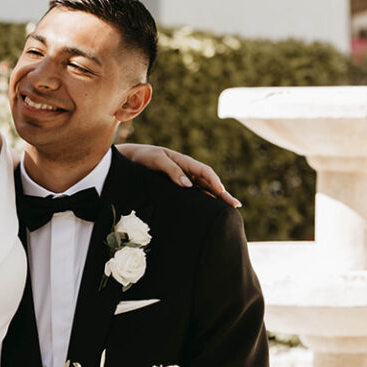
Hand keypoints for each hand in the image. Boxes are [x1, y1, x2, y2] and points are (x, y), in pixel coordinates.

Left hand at [117, 143, 240, 207]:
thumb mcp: (156, 160)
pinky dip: (204, 200)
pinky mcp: (177, 186)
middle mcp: (187, 170)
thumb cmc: (143, 157)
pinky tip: (209, 209)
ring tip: (227, 210)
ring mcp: (183, 178)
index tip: (222, 193)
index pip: (205, 172)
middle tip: (236, 205)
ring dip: (216, 198)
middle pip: (209, 182)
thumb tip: (188, 185)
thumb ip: (172, 170)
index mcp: (184, 161)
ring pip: (204, 189)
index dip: (215, 182)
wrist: (130, 159)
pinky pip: (194, 193)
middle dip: (223, 193)